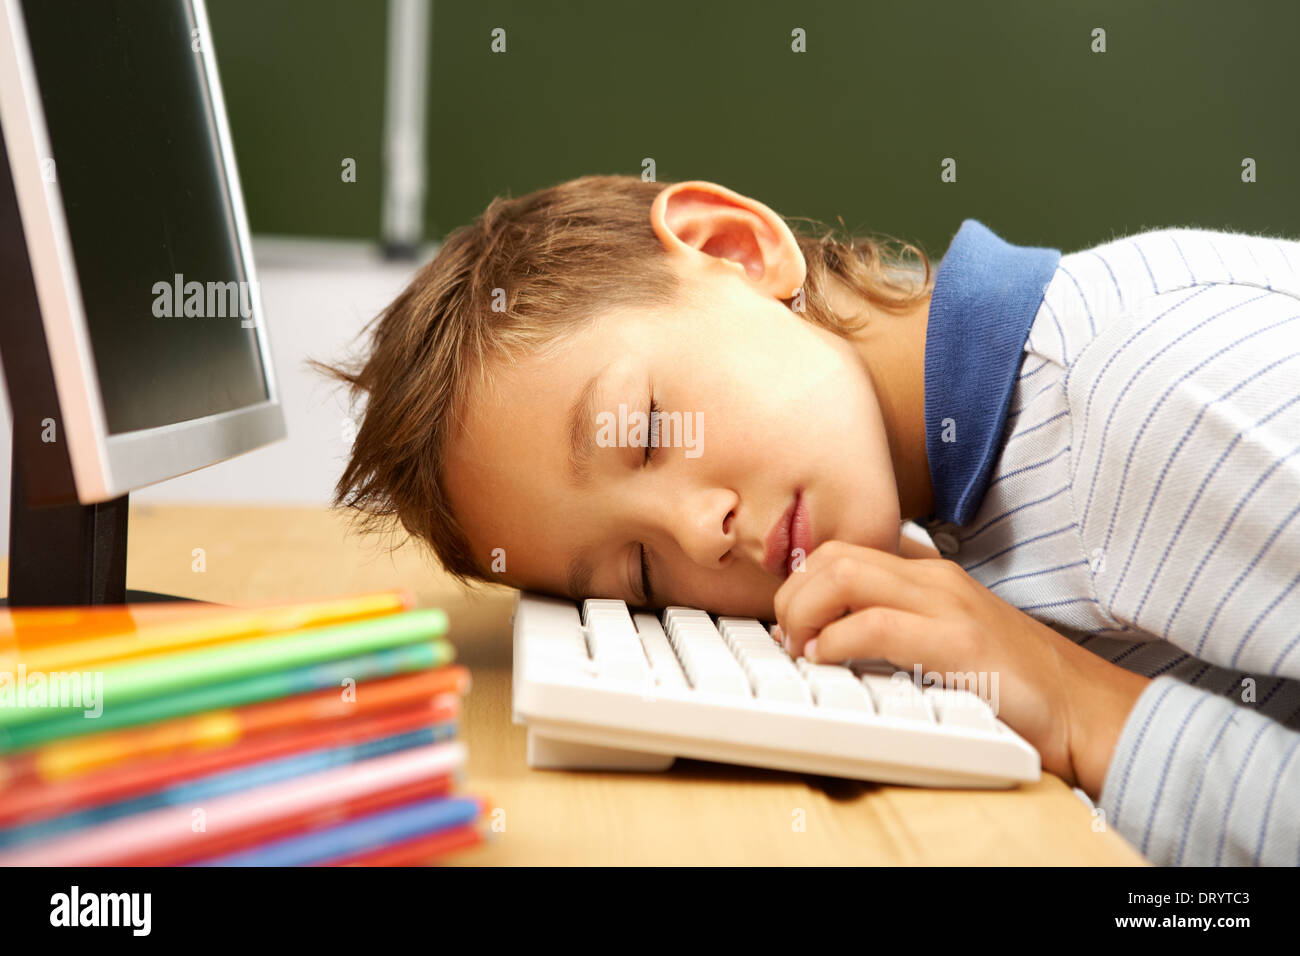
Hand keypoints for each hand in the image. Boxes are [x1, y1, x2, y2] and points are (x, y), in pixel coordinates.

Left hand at [772, 540, 1148, 794]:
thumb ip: (898, 624)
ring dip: (804, 612)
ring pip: (843, 575)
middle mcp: (935, 579)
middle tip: (788, 638)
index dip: (801, 583)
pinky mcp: (959, 643)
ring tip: (802, 649)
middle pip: (833, 555)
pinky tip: (828, 662)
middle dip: (792, 594)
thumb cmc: (1013, 681)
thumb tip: (829, 635)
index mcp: (930, 574)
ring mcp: (947, 605)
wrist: (1082, 708)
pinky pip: (873, 625)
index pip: (844, 550)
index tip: (791, 623)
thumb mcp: (947, 637)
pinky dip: (834, 643)